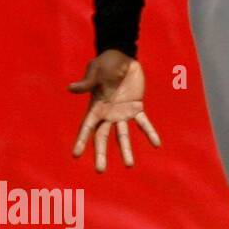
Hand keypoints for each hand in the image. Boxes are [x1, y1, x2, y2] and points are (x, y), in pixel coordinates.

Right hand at [69, 50, 161, 171]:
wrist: (123, 58)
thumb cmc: (105, 64)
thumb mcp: (96, 71)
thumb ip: (87, 83)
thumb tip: (71, 88)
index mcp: (95, 106)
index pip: (87, 126)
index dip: (81, 140)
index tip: (75, 155)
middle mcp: (107, 114)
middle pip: (102, 137)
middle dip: (101, 153)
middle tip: (100, 170)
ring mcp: (122, 112)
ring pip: (123, 135)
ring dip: (126, 149)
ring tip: (129, 165)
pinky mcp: (136, 107)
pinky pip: (143, 122)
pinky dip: (150, 132)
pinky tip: (157, 144)